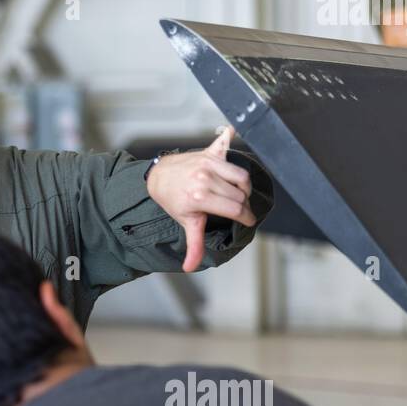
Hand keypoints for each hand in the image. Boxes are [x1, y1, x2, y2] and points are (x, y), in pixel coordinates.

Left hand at [145, 126, 256, 272]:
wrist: (158, 177)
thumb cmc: (172, 199)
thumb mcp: (184, 221)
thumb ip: (193, 243)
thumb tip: (190, 267)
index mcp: (200, 197)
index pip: (236, 209)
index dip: (246, 217)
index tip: (248, 220)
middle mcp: (205, 178)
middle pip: (241, 195)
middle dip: (245, 205)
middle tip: (242, 211)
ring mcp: (208, 164)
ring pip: (242, 177)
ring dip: (245, 187)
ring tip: (239, 194)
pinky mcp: (209, 152)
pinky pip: (226, 146)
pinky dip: (230, 142)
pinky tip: (233, 138)